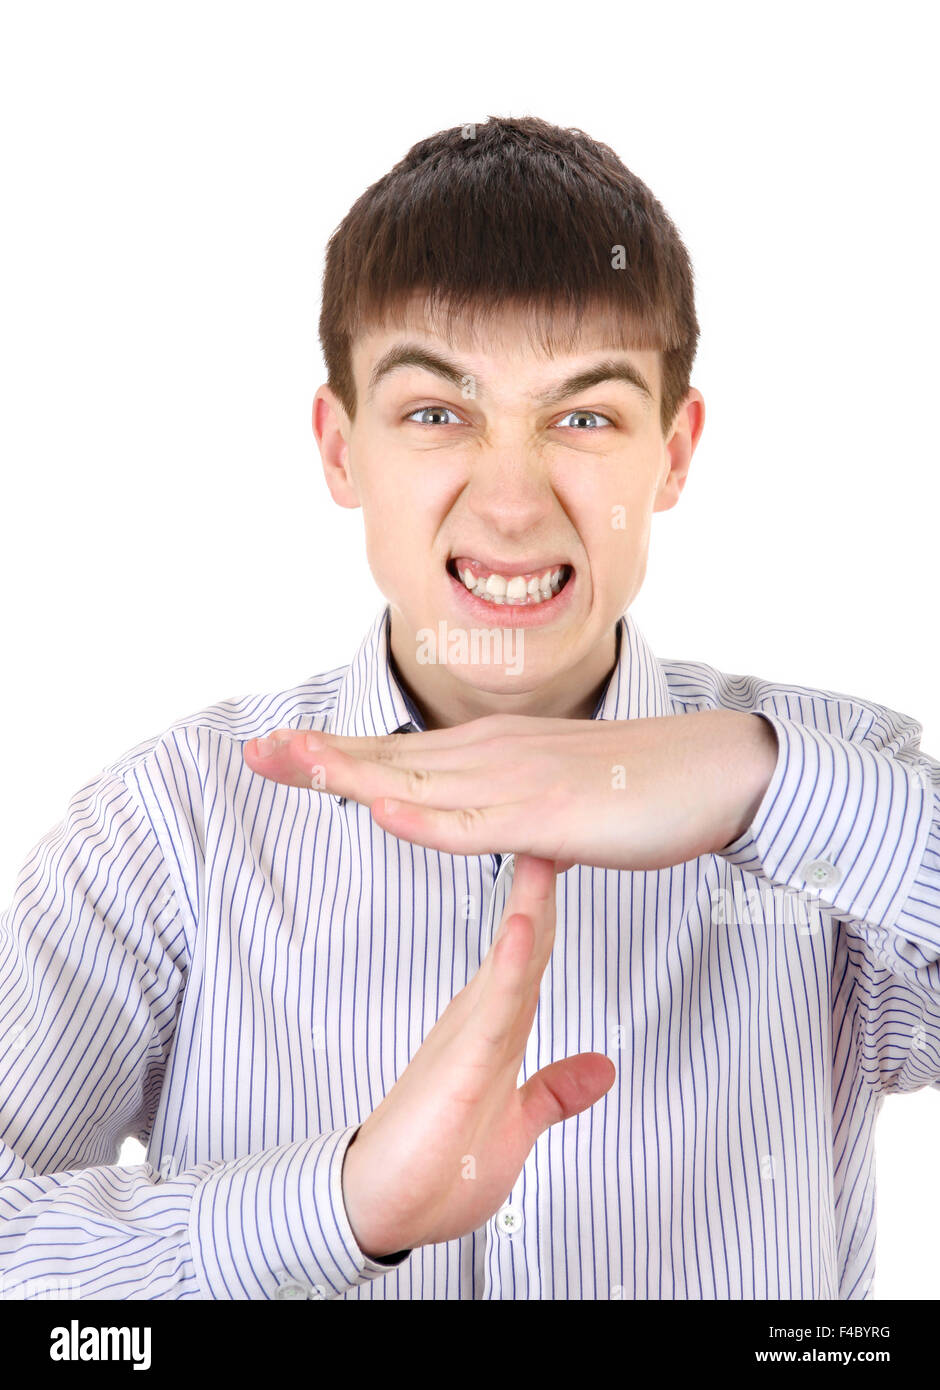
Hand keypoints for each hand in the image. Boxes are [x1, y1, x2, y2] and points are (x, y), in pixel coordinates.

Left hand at [244, 710, 777, 871]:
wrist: (714, 770)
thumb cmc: (639, 785)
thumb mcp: (555, 796)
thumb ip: (513, 810)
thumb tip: (491, 829)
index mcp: (491, 752)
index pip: (397, 754)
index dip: (334, 753)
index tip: (276, 750)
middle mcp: (493, 756)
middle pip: (390, 760)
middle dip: (317, 757)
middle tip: (251, 751)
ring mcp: (519, 782)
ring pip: (419, 782)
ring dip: (349, 773)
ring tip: (287, 762)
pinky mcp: (553, 815)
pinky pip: (478, 823)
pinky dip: (426, 817)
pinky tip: (382, 811)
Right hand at [339, 854, 615, 1257]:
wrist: (377, 1210)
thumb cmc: (435, 1170)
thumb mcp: (515, 1129)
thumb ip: (553, 1093)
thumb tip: (602, 1068)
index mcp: (496, 1030)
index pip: (533, 955)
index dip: (554, 906)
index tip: (571, 855)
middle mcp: (481, 1021)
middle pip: (525, 941)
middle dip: (545, 884)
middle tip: (561, 822)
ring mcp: (469, 1037)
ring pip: (510, 960)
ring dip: (530, 904)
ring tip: (545, 849)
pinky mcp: (460, 1064)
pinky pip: (493, 1008)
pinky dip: (509, 964)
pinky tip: (522, 925)